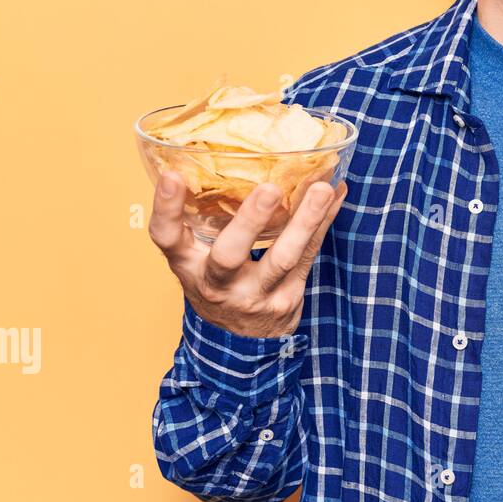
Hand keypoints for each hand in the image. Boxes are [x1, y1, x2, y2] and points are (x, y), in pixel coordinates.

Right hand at [148, 172, 347, 338]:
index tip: (173, 176)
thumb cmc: (218, 284)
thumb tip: (226, 156)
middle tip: (269, 189)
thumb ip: (203, 221)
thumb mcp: (197, 260)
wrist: (239, 345)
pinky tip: (336, 195)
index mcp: (188, 266)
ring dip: (305, 220)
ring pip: (283, 258)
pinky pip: (310, 256)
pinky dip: (324, 223)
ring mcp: (255, 295)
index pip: (167, 238)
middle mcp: (217, 284)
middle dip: (250, 222)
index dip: (166, 209)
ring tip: (321, 188)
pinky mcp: (287, 298)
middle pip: (229, 255)